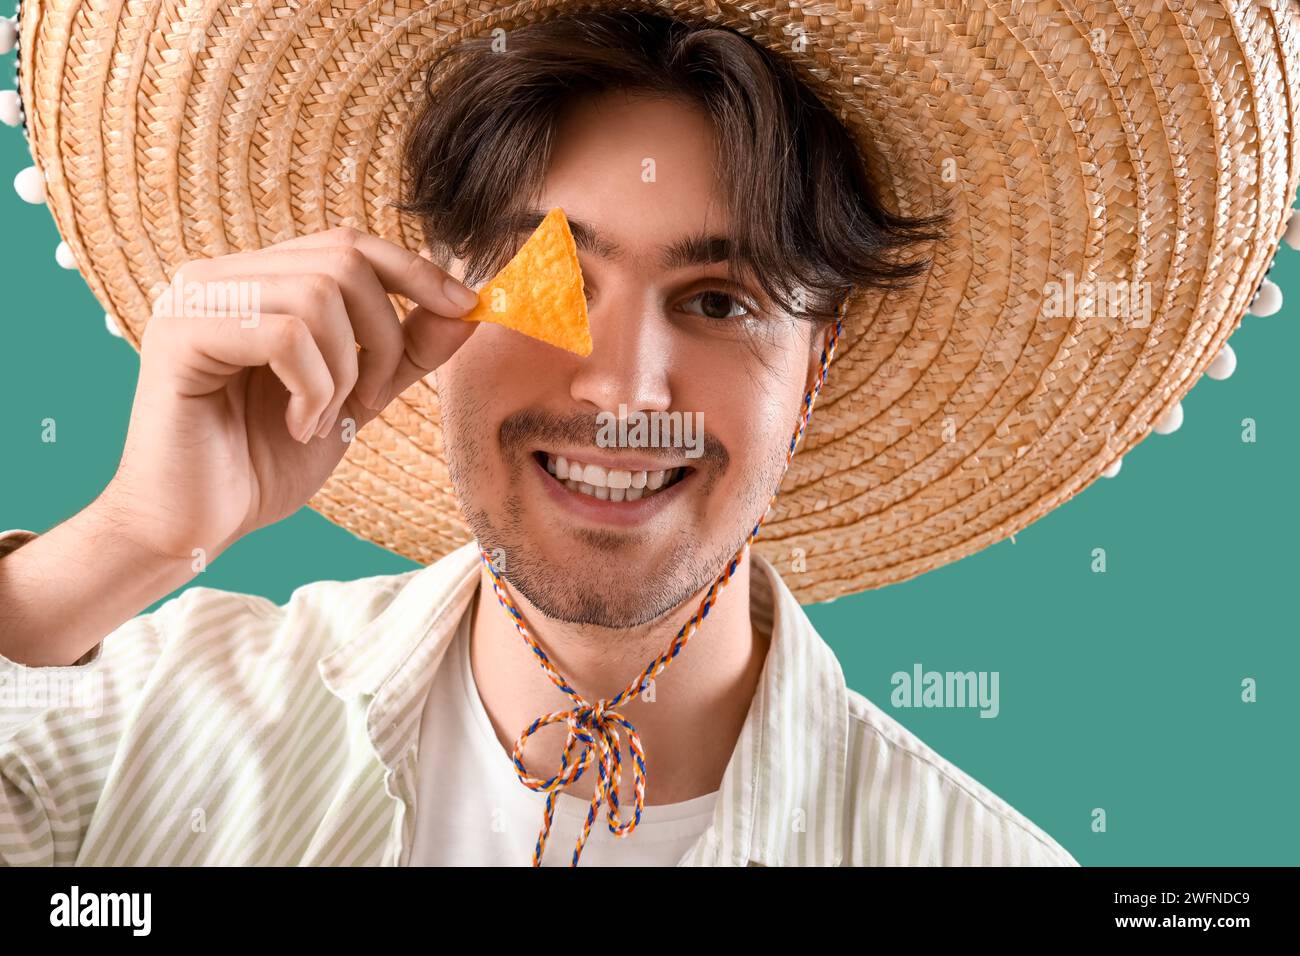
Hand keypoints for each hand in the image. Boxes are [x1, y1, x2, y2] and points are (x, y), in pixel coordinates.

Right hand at [99, 226, 478, 560]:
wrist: (197, 524)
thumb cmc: (264, 461)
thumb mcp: (356, 398)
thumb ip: (405, 351)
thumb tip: (466, 307)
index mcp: (259, 281)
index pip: (350, 243)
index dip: (415, 270)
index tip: (464, 307)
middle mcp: (223, 275)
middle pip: (344, 259)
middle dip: (384, 336)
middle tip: (372, 399)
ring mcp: (195, 298)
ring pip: (319, 295)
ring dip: (344, 371)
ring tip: (322, 418)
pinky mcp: (179, 333)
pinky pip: (285, 335)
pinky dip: (313, 388)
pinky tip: (298, 425)